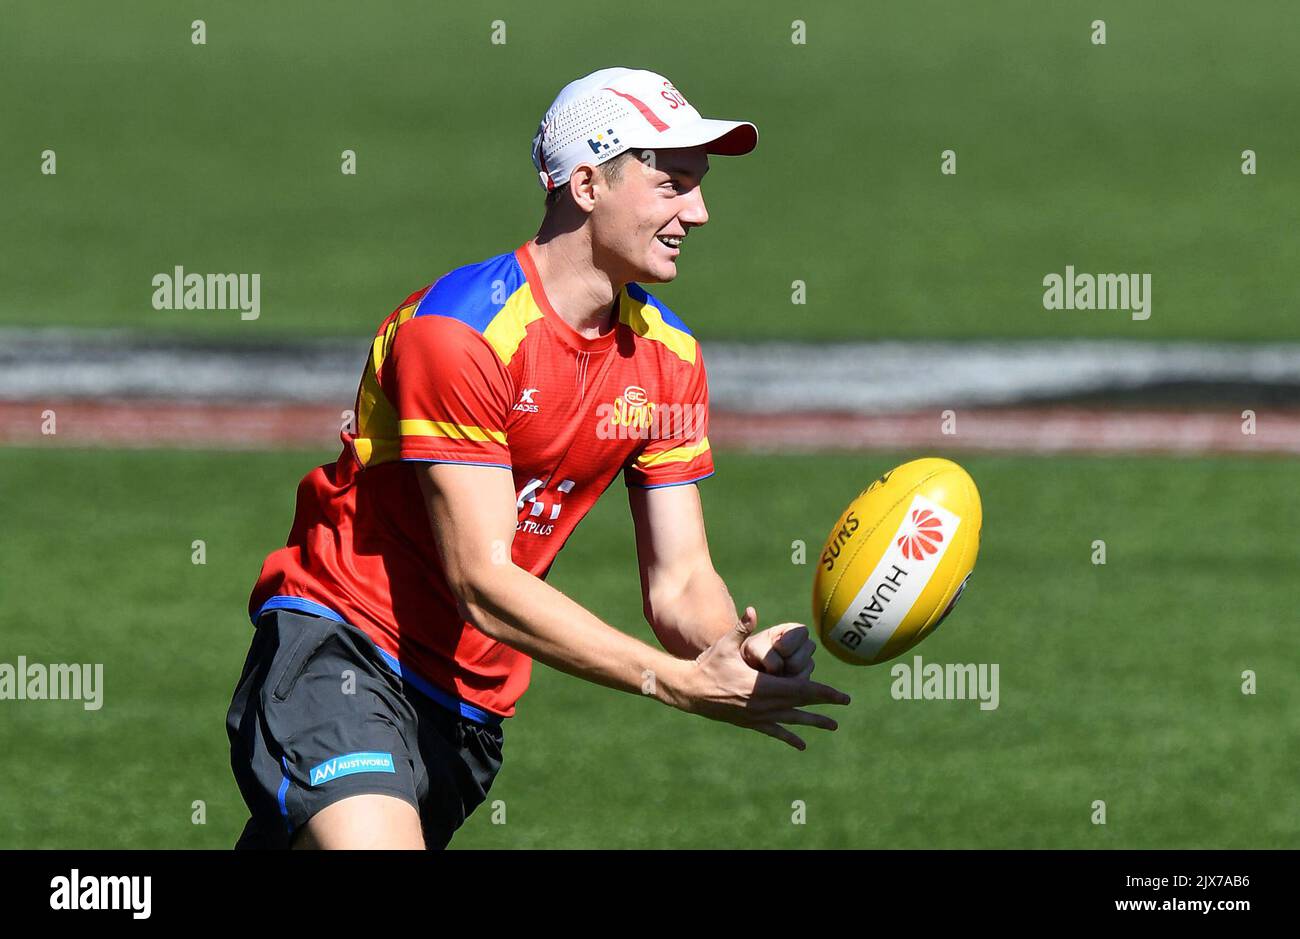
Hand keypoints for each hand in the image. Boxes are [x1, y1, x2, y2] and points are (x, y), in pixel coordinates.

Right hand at [670, 614, 850, 750]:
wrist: (690, 691)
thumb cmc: (709, 664)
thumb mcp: (726, 644)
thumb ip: (742, 628)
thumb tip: (752, 610)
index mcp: (762, 686)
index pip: (801, 690)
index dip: (824, 693)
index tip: (842, 696)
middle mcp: (763, 704)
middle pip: (801, 705)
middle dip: (824, 705)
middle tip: (845, 704)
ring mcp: (757, 716)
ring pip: (792, 720)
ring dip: (813, 722)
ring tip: (832, 726)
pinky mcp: (750, 722)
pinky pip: (774, 731)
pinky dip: (789, 737)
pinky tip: (801, 745)